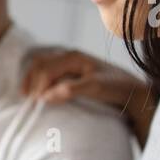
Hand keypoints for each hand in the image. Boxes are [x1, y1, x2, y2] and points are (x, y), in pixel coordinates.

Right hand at [21, 47, 146, 109]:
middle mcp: (69, 56)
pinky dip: (39, 82)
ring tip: (27, 96)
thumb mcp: (96, 87)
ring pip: (41, 67)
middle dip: (30, 81)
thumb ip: (71, 89)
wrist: (133, 90)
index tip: (37, 103)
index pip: (45, 69)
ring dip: (32, 80)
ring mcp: (69, 64)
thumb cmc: (116, 87)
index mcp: (73, 57)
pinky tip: (38, 94)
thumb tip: (46, 96)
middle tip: (27, 100)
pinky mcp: (70, 72)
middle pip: (39, 64)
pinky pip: (48, 73)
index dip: (38, 86)